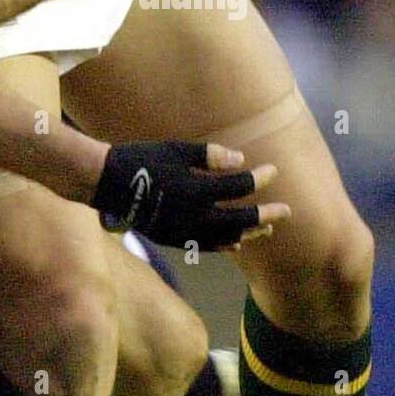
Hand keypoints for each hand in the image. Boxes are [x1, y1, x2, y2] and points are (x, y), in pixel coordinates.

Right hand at [90, 140, 290, 250]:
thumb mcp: (177, 150)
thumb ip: (210, 156)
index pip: (237, 187)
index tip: (272, 171)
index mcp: (196, 190)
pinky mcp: (172, 238)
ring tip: (268, 230)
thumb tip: (241, 160)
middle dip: (264, 215)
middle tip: (287, 212)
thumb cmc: (143, 159)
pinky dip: (224, 244)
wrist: (107, 183)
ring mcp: (183, 231)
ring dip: (248, 232)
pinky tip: (237, 243)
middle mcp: (193, 216)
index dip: (258, 179)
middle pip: (238, 219)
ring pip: (224, 236)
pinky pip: (205, 245)